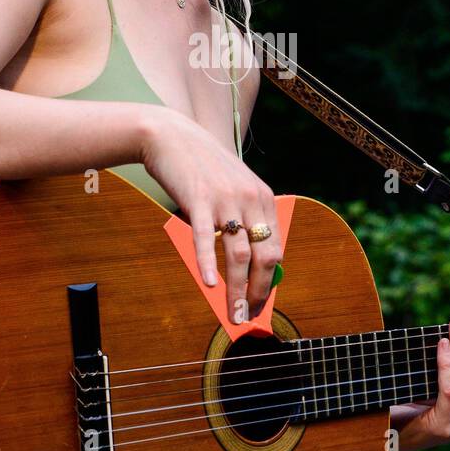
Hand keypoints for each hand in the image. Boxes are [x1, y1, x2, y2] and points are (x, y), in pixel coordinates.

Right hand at [139, 107, 280, 325]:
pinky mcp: (198, 199)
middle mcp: (250, 199)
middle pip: (264, 256)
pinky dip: (208, 264)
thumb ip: (245, 217)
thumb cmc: (202, 166)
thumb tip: (246, 262)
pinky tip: (209, 285)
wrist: (172, 136)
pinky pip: (205, 238)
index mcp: (263, 198)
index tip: (260, 302)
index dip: (270, 281)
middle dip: (258, 291)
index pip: (276, 249)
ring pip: (239, 254)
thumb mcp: (234, 187)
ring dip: (237, 289)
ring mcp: (225, 199)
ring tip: (232, 312)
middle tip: (247, 314)